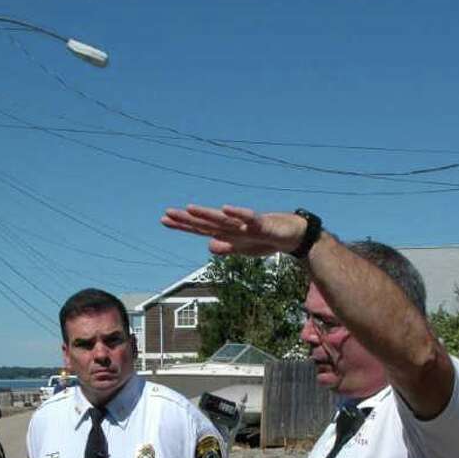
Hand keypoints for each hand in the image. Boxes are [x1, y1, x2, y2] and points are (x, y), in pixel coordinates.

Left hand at [161, 205, 306, 256]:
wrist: (294, 236)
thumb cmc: (268, 239)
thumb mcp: (244, 249)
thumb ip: (227, 247)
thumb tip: (209, 246)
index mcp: (228, 232)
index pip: (200, 229)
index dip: (183, 225)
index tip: (164, 220)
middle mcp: (233, 226)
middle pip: (207, 223)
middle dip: (187, 219)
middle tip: (167, 213)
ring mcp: (247, 224)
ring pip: (223, 219)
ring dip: (207, 214)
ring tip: (189, 208)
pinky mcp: (262, 224)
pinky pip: (249, 219)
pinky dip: (238, 213)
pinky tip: (225, 208)